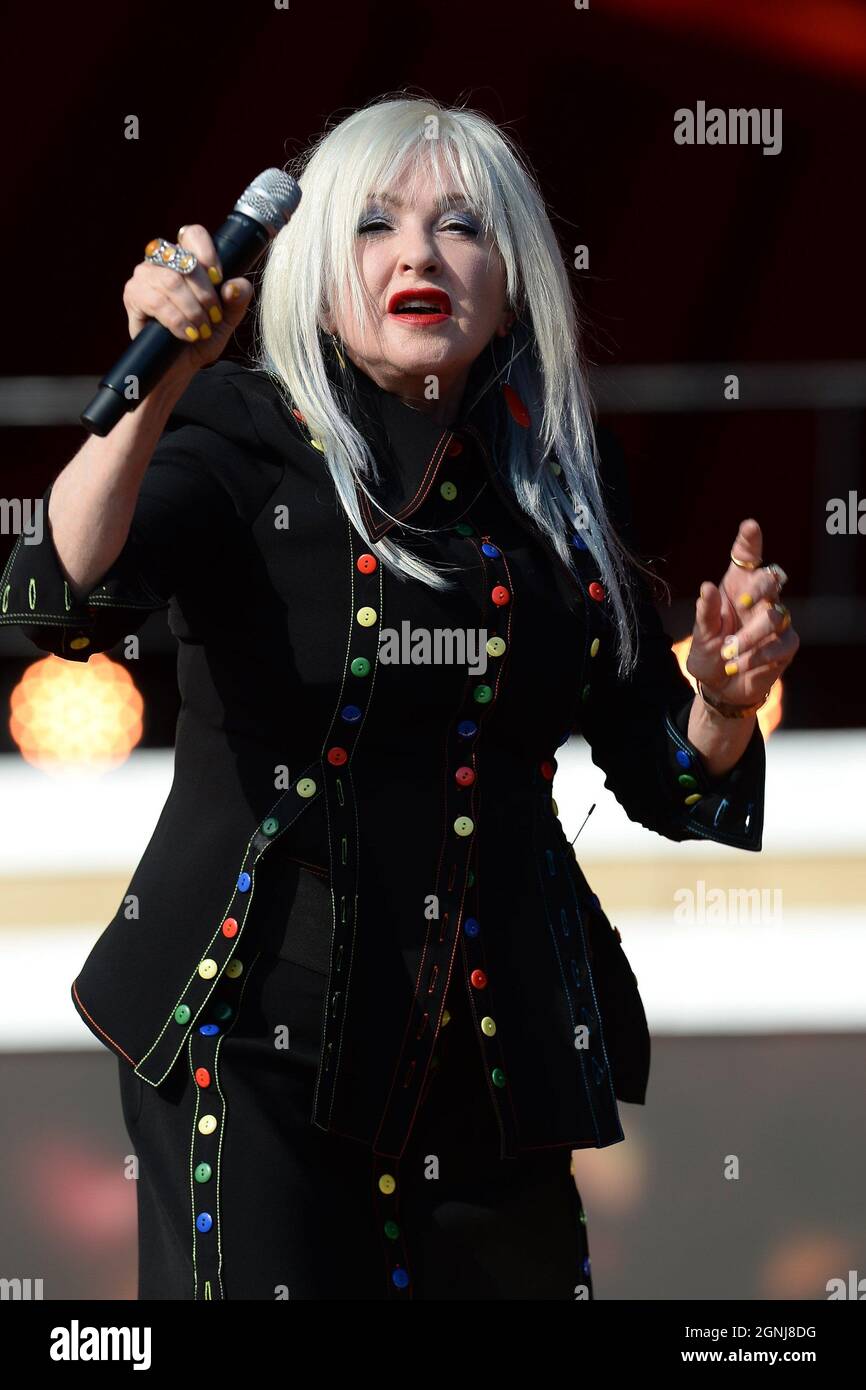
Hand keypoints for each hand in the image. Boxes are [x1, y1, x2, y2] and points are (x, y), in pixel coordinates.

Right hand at [122, 222, 252, 372]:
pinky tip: (186, 334)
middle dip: (205, 293)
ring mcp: (144, 275)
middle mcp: (162, 261)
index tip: (220, 281)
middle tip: (213, 318)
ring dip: (191, 309)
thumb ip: (236, 301)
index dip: (208, 254)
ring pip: (170, 281)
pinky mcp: (132, 294)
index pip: (193, 234)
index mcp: (185, 258)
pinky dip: (176, 319)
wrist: (178, 368)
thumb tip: (235, 285)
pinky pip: (156, 301)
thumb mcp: (226, 321)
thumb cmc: (200, 339)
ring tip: (201, 329)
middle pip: (185, 261)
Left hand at [686, 518, 799, 707]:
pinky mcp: (787, 644)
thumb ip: (705, 612)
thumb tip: (706, 588)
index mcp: (737, 587)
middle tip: (742, 603)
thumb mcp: (701, 633)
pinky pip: (780, 644)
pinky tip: (739, 664)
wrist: (720, 686)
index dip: (750, 541)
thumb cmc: (710, 652)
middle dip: (760, 587)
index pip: (747, 558)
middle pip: (772, 578)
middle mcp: (760, 599)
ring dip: (749, 636)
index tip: (749, 526)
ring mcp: (777, 620)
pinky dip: (758, 655)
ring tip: (728, 651)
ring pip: (774, 615)